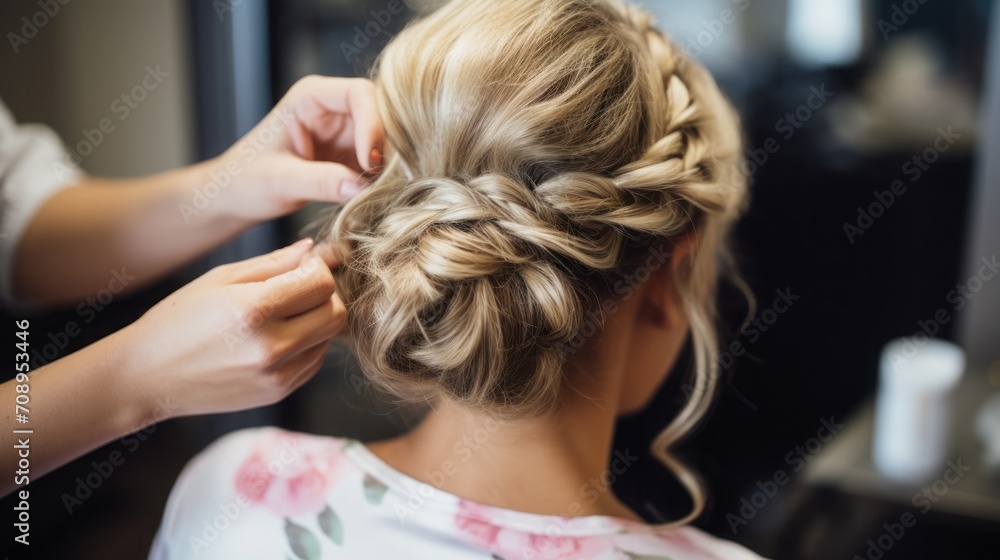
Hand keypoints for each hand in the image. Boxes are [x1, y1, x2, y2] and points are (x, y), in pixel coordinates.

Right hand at [114, 238, 344, 417]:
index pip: (321, 283)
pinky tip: (279, 336)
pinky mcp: (278, 393)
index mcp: (254, 310)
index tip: (302, 266)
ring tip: (285, 312)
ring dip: (318, 319)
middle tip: (300, 287)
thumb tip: (313, 249)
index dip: (318, 269)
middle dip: (325, 294)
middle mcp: (271, 347)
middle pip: (336, 313)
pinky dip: (308, 344)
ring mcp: (277, 375)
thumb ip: (273, 263)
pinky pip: (315, 361)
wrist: (147, 377)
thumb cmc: (178, 321)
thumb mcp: (220, 279)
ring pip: (330, 338)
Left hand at [212, 76, 384, 220]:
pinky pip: (381, 163)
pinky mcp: (353, 157)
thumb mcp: (280, 182)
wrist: (235, 199)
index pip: (360, 94)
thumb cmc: (245, 181)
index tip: (369, 163)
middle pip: (383, 114)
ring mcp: (347, 132)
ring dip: (389, 166)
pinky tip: (376, 197)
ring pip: (388, 140)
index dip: (373, 124)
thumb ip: (320, 181)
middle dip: (388, 147)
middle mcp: (334, 109)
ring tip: (380, 193)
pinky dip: (384, 179)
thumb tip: (361, 187)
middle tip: (382, 182)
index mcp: (311, 97)